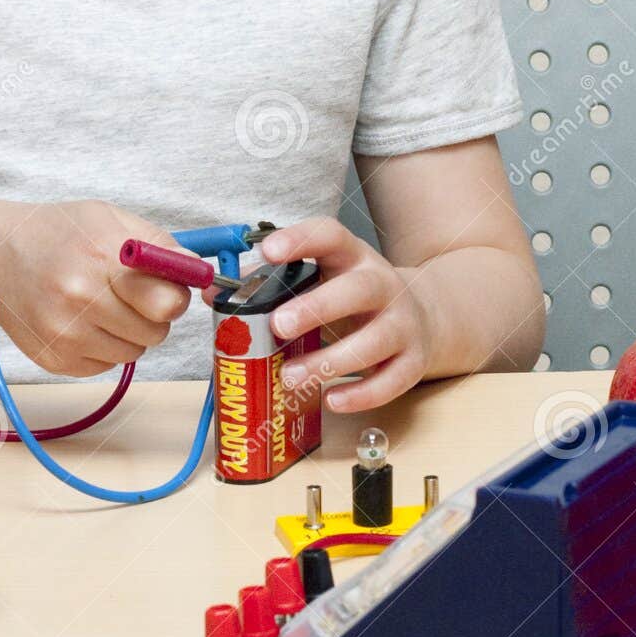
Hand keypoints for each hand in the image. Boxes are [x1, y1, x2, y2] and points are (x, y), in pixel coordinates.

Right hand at [0, 200, 197, 376]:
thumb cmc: (62, 234)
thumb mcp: (111, 219)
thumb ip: (159, 243)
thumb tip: (198, 270)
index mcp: (101, 259)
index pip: (167, 302)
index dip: (176, 295)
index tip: (171, 286)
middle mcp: (81, 300)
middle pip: (156, 331)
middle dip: (155, 314)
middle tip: (134, 294)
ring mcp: (66, 335)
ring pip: (135, 351)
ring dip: (131, 331)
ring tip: (106, 304)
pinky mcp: (56, 360)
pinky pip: (109, 364)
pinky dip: (106, 346)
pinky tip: (85, 320)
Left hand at [259, 217, 435, 413]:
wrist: (423, 316)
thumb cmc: (353, 300)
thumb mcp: (320, 280)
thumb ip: (269, 284)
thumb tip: (212, 294)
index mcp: (352, 257)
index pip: (330, 236)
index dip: (300, 240)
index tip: (267, 251)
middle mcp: (382, 284)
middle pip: (357, 290)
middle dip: (317, 308)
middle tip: (278, 326)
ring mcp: (403, 322)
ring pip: (374, 341)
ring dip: (330, 361)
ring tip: (290, 377)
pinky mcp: (414, 359)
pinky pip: (392, 380)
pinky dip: (362, 394)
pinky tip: (332, 400)